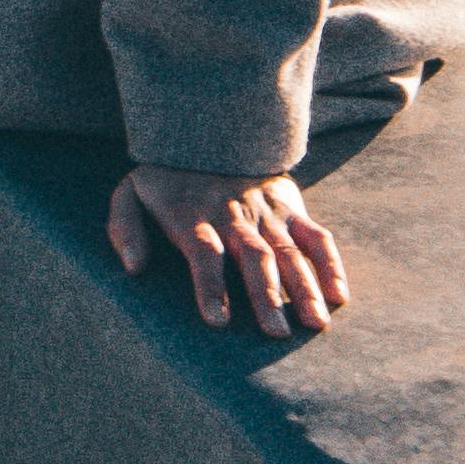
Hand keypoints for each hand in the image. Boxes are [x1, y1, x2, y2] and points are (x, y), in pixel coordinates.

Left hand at [106, 162, 347, 337]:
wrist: (208, 128)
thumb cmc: (165, 177)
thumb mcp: (130, 193)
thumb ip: (124, 228)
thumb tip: (132, 269)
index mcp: (194, 216)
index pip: (204, 253)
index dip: (210, 286)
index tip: (217, 321)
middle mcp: (234, 217)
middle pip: (253, 257)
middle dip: (265, 296)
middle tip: (276, 334)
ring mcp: (267, 214)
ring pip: (289, 252)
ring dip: (304, 288)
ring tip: (315, 324)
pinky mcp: (291, 209)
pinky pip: (316, 237)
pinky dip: (331, 264)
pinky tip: (340, 296)